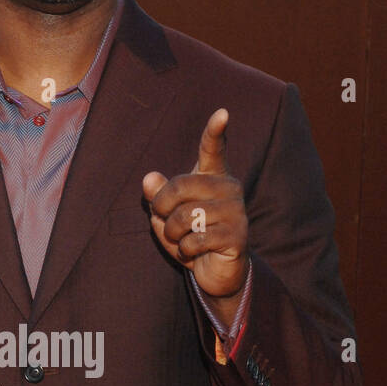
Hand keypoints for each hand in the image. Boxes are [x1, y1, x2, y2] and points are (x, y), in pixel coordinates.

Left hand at [142, 108, 248, 298]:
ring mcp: (236, 211)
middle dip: (161, 207)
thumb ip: (157, 196)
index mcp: (212, 177)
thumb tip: (149, 178)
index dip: (215, 131)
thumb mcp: (167, 216)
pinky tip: (195, 252)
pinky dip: (185, 250)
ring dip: (172, 233)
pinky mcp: (237, 236)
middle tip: (163, 221)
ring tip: (182, 240)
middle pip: (180, 185)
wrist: (215, 272)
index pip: (212, 150)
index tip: (222, 113)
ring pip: (186, 216)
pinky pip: (195, 239)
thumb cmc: (190, 236)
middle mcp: (228, 188)